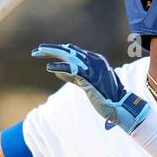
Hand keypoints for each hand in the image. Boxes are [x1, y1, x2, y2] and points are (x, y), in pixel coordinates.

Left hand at [32, 43, 150, 133]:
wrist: (120, 107)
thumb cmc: (105, 97)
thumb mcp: (87, 83)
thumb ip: (74, 76)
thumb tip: (57, 70)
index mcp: (95, 59)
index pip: (72, 52)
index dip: (57, 51)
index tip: (43, 52)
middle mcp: (94, 60)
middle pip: (68, 51)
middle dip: (51, 49)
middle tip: (37, 50)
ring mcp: (92, 68)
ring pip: (68, 57)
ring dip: (52, 53)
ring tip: (37, 53)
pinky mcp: (90, 78)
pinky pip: (72, 70)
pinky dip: (60, 68)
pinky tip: (49, 67)